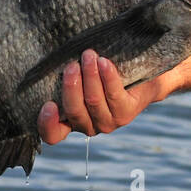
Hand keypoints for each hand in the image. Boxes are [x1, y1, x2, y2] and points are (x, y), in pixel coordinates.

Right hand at [37, 49, 155, 143]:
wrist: (142, 80)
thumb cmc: (104, 75)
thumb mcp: (81, 77)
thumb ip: (66, 75)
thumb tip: (53, 57)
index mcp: (71, 121)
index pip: (53, 135)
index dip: (47, 123)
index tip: (48, 104)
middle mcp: (88, 126)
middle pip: (74, 111)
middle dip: (71, 86)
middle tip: (72, 65)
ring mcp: (108, 122)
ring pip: (93, 101)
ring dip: (89, 75)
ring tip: (89, 55)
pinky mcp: (126, 114)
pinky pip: (113, 94)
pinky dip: (107, 76)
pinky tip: (104, 62)